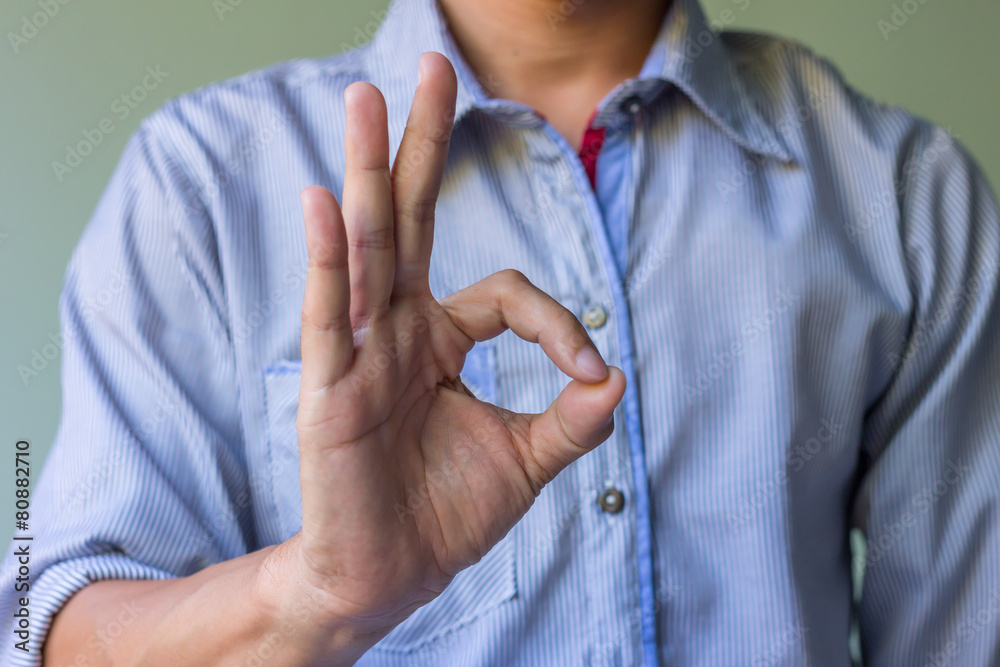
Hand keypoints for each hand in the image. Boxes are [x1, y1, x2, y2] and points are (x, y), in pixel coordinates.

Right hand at [289, 52, 625, 635]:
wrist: (389, 577)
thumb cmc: (445, 514)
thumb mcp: (524, 461)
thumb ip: (569, 420)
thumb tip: (616, 378)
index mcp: (442, 340)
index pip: (505, 291)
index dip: (556, 320)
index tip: (588, 371)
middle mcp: (397, 330)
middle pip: (410, 220)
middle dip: (419, 145)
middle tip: (428, 67)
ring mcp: (359, 352)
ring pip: (366, 248)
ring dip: (366, 171)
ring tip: (363, 97)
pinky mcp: (329, 387)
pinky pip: (330, 313)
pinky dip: (330, 258)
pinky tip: (327, 200)